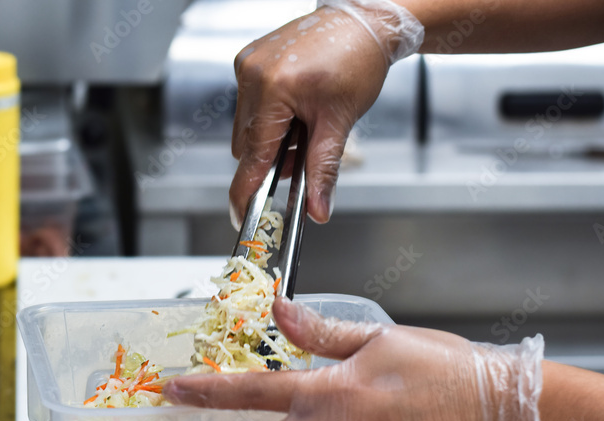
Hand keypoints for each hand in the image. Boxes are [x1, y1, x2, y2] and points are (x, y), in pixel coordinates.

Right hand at [229, 1, 423, 226]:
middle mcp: (252, 73)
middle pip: (247, 144)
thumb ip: (323, 170)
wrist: (363, 21)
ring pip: (248, 127)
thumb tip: (317, 209)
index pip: (253, 155)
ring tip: (307, 125)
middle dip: (273, 159)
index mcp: (273, 87)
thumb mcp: (340, 122)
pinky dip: (272, 117)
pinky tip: (297, 109)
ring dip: (273, 138)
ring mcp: (247, 64)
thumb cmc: (357, 60)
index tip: (241, 216)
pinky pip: (251, 105)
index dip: (247, 191)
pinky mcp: (249, 60)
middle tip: (304, 155)